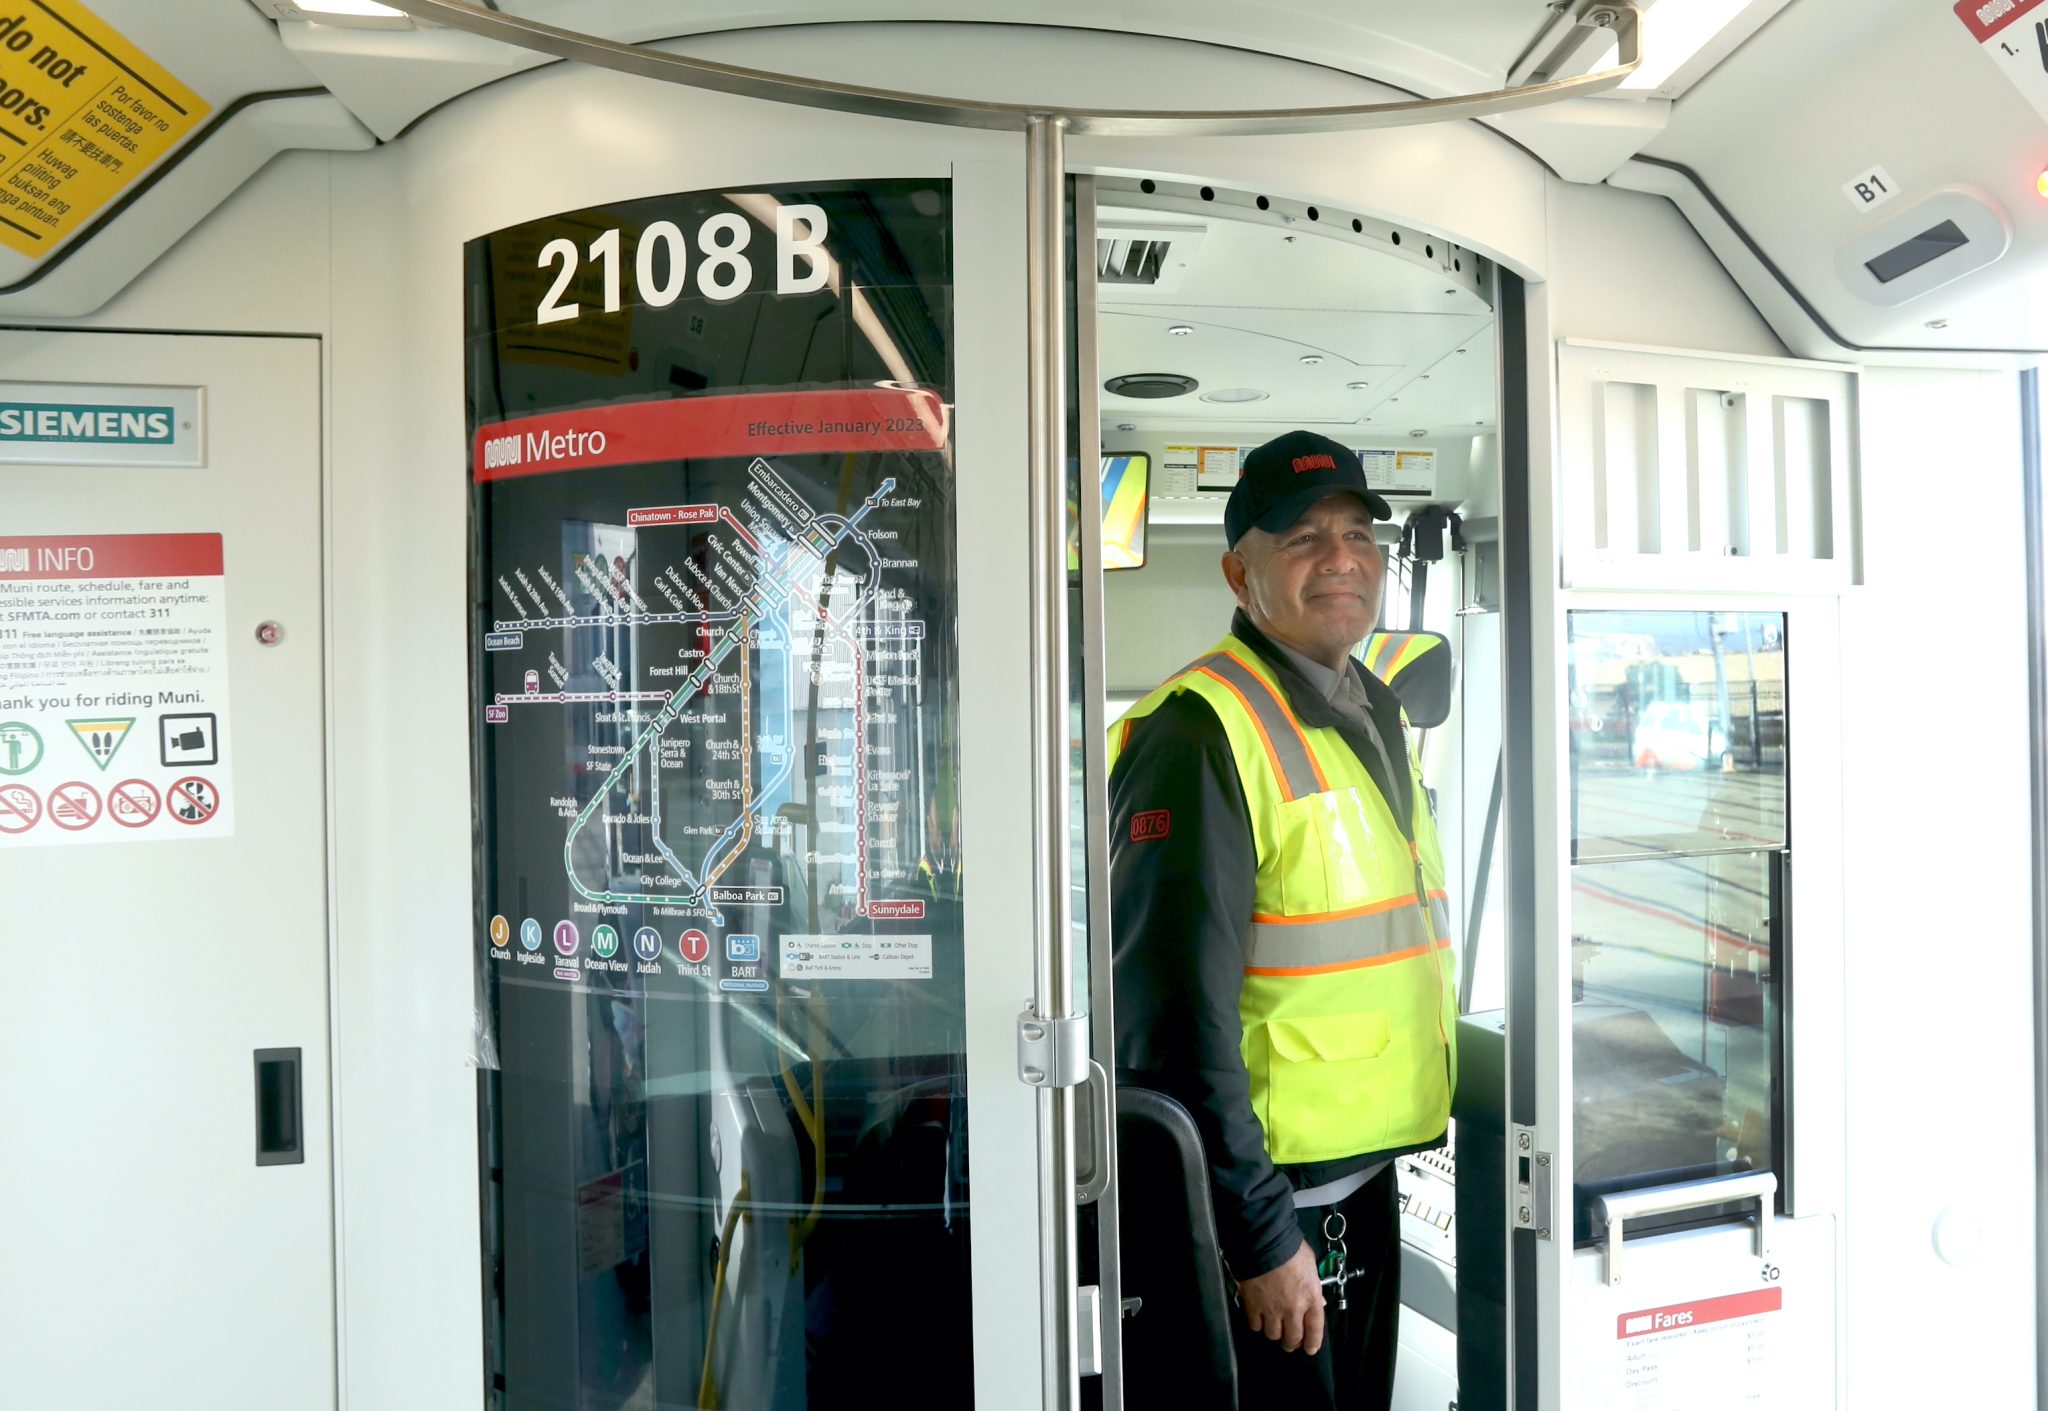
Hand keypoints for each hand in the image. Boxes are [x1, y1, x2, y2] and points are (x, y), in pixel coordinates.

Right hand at [1236, 1239, 1323, 1354]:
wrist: (1265, 1241)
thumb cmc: (1291, 1249)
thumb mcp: (1310, 1265)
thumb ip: (1313, 1285)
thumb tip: (1316, 1302)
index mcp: (1310, 1298)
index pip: (1315, 1330)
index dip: (1312, 1343)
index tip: (1309, 1349)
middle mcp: (1293, 1309)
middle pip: (1293, 1338)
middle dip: (1292, 1343)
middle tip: (1289, 1342)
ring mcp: (1272, 1309)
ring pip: (1273, 1334)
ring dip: (1274, 1332)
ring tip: (1273, 1326)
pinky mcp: (1253, 1306)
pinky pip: (1255, 1325)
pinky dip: (1257, 1324)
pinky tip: (1259, 1317)